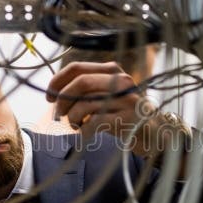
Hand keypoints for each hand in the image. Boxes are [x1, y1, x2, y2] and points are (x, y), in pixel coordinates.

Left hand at [46, 61, 165, 156]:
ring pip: (84, 104)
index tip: (48, 95)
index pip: (77, 67)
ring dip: (72, 118)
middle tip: (58, 114)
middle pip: (80, 83)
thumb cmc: (123, 114)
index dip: (57, 80)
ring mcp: (125, 100)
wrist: (154, 133)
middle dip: (62, 100)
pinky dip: (83, 131)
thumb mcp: (108, 94)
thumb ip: (87, 89)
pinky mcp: (126, 119)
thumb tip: (55, 93)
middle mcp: (120, 81)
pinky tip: (85, 134)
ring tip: (76, 126)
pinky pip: (93, 123)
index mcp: (112, 71)